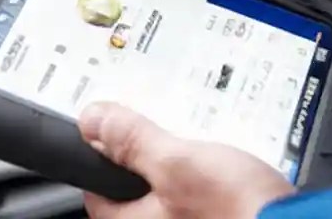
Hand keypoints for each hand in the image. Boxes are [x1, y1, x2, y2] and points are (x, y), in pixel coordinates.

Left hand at [78, 102, 294, 218]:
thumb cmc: (238, 211)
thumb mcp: (177, 162)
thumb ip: (131, 142)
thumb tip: (93, 122)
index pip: (99, 192)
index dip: (107, 155)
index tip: (120, 130)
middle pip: (138, 191)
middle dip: (152, 159)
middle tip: (170, 135)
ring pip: (172, 193)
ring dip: (184, 168)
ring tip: (203, 147)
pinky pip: (201, 200)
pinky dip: (208, 181)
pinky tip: (225, 167)